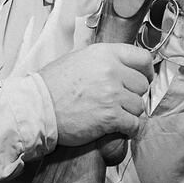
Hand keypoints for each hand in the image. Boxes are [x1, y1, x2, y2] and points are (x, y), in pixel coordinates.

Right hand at [38, 44, 153, 147]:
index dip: (146, 71)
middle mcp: (111, 71)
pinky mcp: (110, 117)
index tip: (144, 79)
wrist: (37, 108)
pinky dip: (129, 129)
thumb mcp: (78, 59)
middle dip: (134, 95)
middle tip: (121, 102)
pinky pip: (134, 124)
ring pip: (139, 106)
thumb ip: (103, 60)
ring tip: (115, 115)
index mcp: (105, 53)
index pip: (142, 58)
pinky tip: (120, 129)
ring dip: (130, 113)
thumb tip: (121, 65)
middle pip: (142, 85)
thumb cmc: (53, 85)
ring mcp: (112, 94)